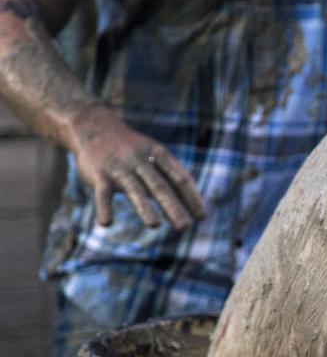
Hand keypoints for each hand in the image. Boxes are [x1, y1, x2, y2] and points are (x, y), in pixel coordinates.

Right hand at [71, 111, 204, 229]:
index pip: (180, 178)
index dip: (192, 197)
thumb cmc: (134, 150)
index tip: (201, 217)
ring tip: (155, 225)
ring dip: (144, 208)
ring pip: (134, 190)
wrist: (95, 128)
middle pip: (160, 186)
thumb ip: (173, 178)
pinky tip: (106, 224)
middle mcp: (141, 160)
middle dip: (173, 207)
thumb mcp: (156, 157)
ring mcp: (119, 168)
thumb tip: (198, 205)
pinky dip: (103, 208)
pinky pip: (102, 193)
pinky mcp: (98, 175)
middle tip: (185, 227)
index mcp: (159, 154)